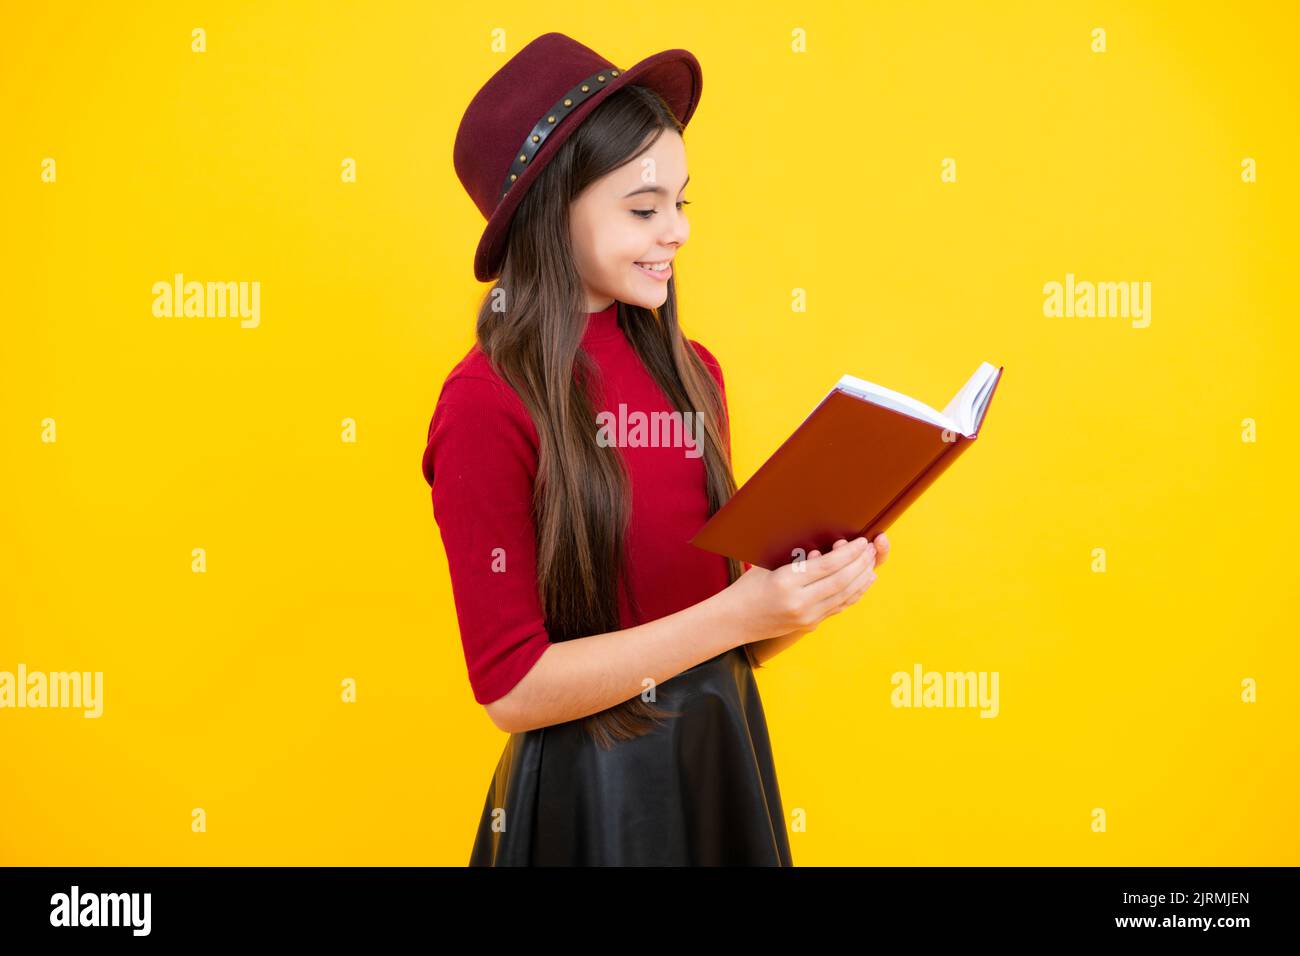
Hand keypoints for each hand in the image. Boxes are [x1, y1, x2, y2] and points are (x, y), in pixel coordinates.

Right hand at [726, 533, 887, 642]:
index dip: (848, 553)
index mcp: (786, 582)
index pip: (827, 566)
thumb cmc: (747, 588)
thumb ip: (796, 559)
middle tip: (871, 549)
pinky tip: (863, 581)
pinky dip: (854, 593)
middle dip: (860, 563)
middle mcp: (799, 603)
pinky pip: (838, 607)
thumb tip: (824, 549)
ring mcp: (807, 617)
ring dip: (862, 578)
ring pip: (844, 596)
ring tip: (872, 563)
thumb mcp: (768, 566)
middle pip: (841, 581)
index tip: (861, 541)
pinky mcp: (810, 625)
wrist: (733, 621)